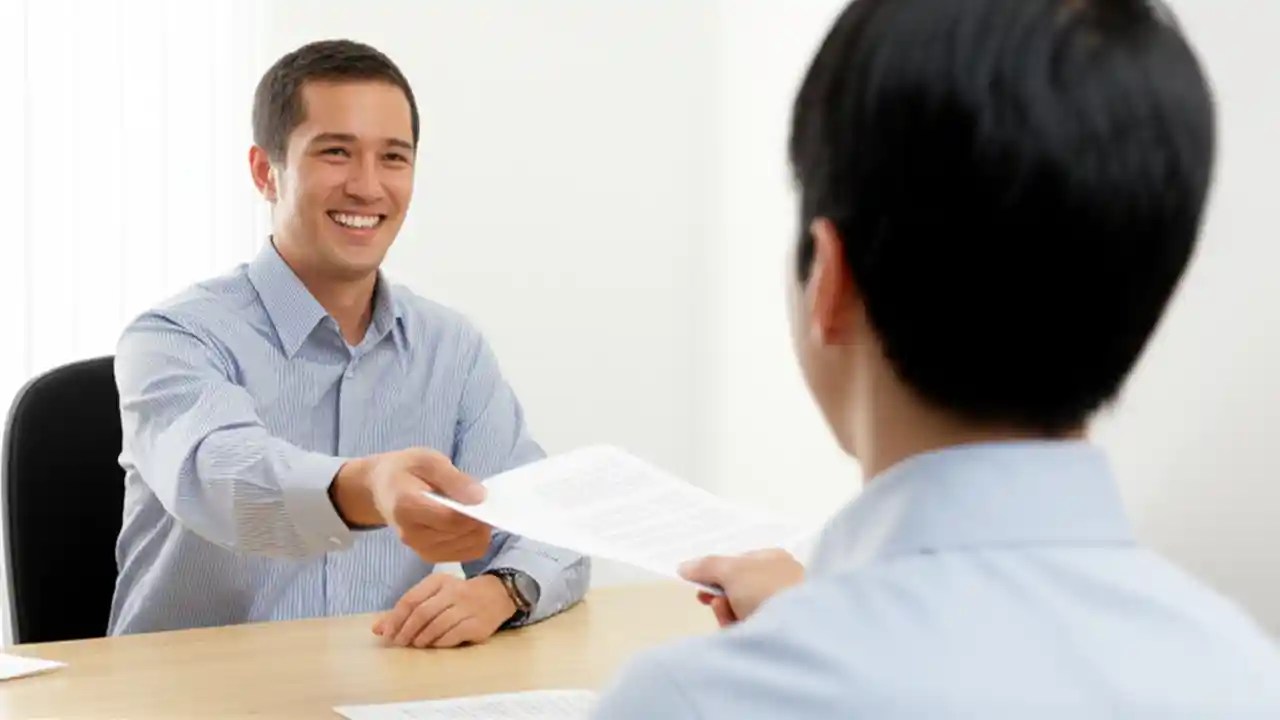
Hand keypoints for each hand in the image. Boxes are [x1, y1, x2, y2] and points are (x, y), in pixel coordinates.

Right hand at [331, 448, 492, 561]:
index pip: (450, 519)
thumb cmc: (406, 470)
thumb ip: (454, 479)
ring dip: (478, 530)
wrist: (382, 489)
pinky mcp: (429, 556)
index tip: (485, 496)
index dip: (474, 511)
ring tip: (473, 510)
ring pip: (466, 547)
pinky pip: (464, 554)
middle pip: (460, 534)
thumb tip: (480, 497)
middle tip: (482, 501)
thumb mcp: (428, 460)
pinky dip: (474, 540)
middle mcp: (411, 534)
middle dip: (479, 519)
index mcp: (406, 507)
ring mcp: (419, 549)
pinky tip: (469, 523)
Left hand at [373, 574, 515, 648]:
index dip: (395, 618)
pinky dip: (439, 642)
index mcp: (439, 581)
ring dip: (421, 638)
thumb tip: (377, 629)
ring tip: (416, 644)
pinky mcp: (477, 624)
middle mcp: (453, 591)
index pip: (411, 599)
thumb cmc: (457, 597)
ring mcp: (467, 607)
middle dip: (406, 630)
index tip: (387, 633)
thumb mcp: (433, 596)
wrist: (496, 595)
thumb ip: (405, 611)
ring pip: (437, 625)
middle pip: (422, 613)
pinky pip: (452, 635)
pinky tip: (434, 645)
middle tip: (399, 642)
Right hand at [679, 549, 804, 626]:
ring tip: (726, 613)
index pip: (740, 563)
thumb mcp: (733, 570)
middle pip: (738, 590)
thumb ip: (707, 567)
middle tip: (706, 599)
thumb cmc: (769, 589)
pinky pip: (749, 631)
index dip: (717, 571)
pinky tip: (737, 629)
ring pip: (741, 612)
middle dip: (720, 596)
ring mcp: (782, 611)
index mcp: (776, 561)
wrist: (800, 632)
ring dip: (726, 613)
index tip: (698, 581)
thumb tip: (685, 567)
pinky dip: (738, 629)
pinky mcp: (779, 636)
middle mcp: (781, 583)